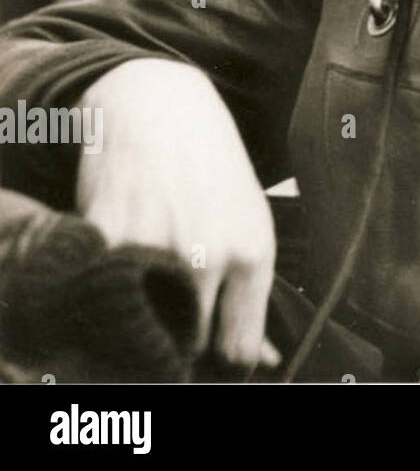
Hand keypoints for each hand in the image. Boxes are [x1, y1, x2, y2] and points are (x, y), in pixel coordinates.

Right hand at [76, 58, 278, 372]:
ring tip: (151, 270)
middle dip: (182, 336)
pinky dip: (107, 286)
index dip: (224, 359)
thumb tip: (266, 362)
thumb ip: (254, 297)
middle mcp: (206, 257)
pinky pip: (102, 295)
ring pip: (143, 328)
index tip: (213, 347)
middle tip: (177, 299)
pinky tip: (122, 251)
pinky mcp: (105, 239)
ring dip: (144, 314)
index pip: (238, 350)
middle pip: (188, 346)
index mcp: (252, 255)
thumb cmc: (213, 170)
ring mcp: (153, 250)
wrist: (160, 108)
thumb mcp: (251, 224)